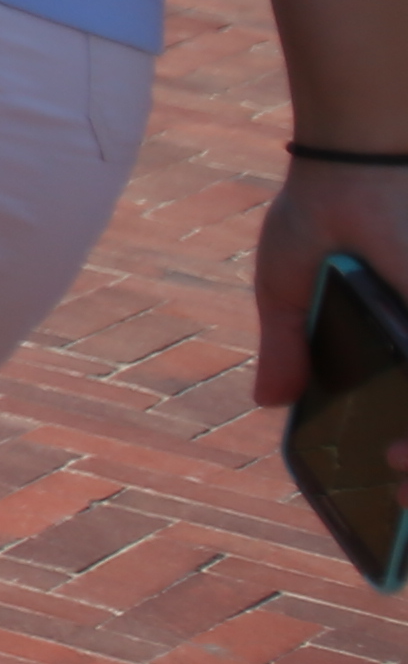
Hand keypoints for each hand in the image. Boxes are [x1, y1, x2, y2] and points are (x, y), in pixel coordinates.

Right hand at [249, 158, 407, 463]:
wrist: (354, 160)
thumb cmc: (324, 206)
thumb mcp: (286, 287)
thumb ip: (284, 345)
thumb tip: (269, 401)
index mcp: (396, 336)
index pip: (400, 410)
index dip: (396, 456)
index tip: (381, 491)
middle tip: (392, 503)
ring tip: (391, 479)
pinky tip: (395, 457)